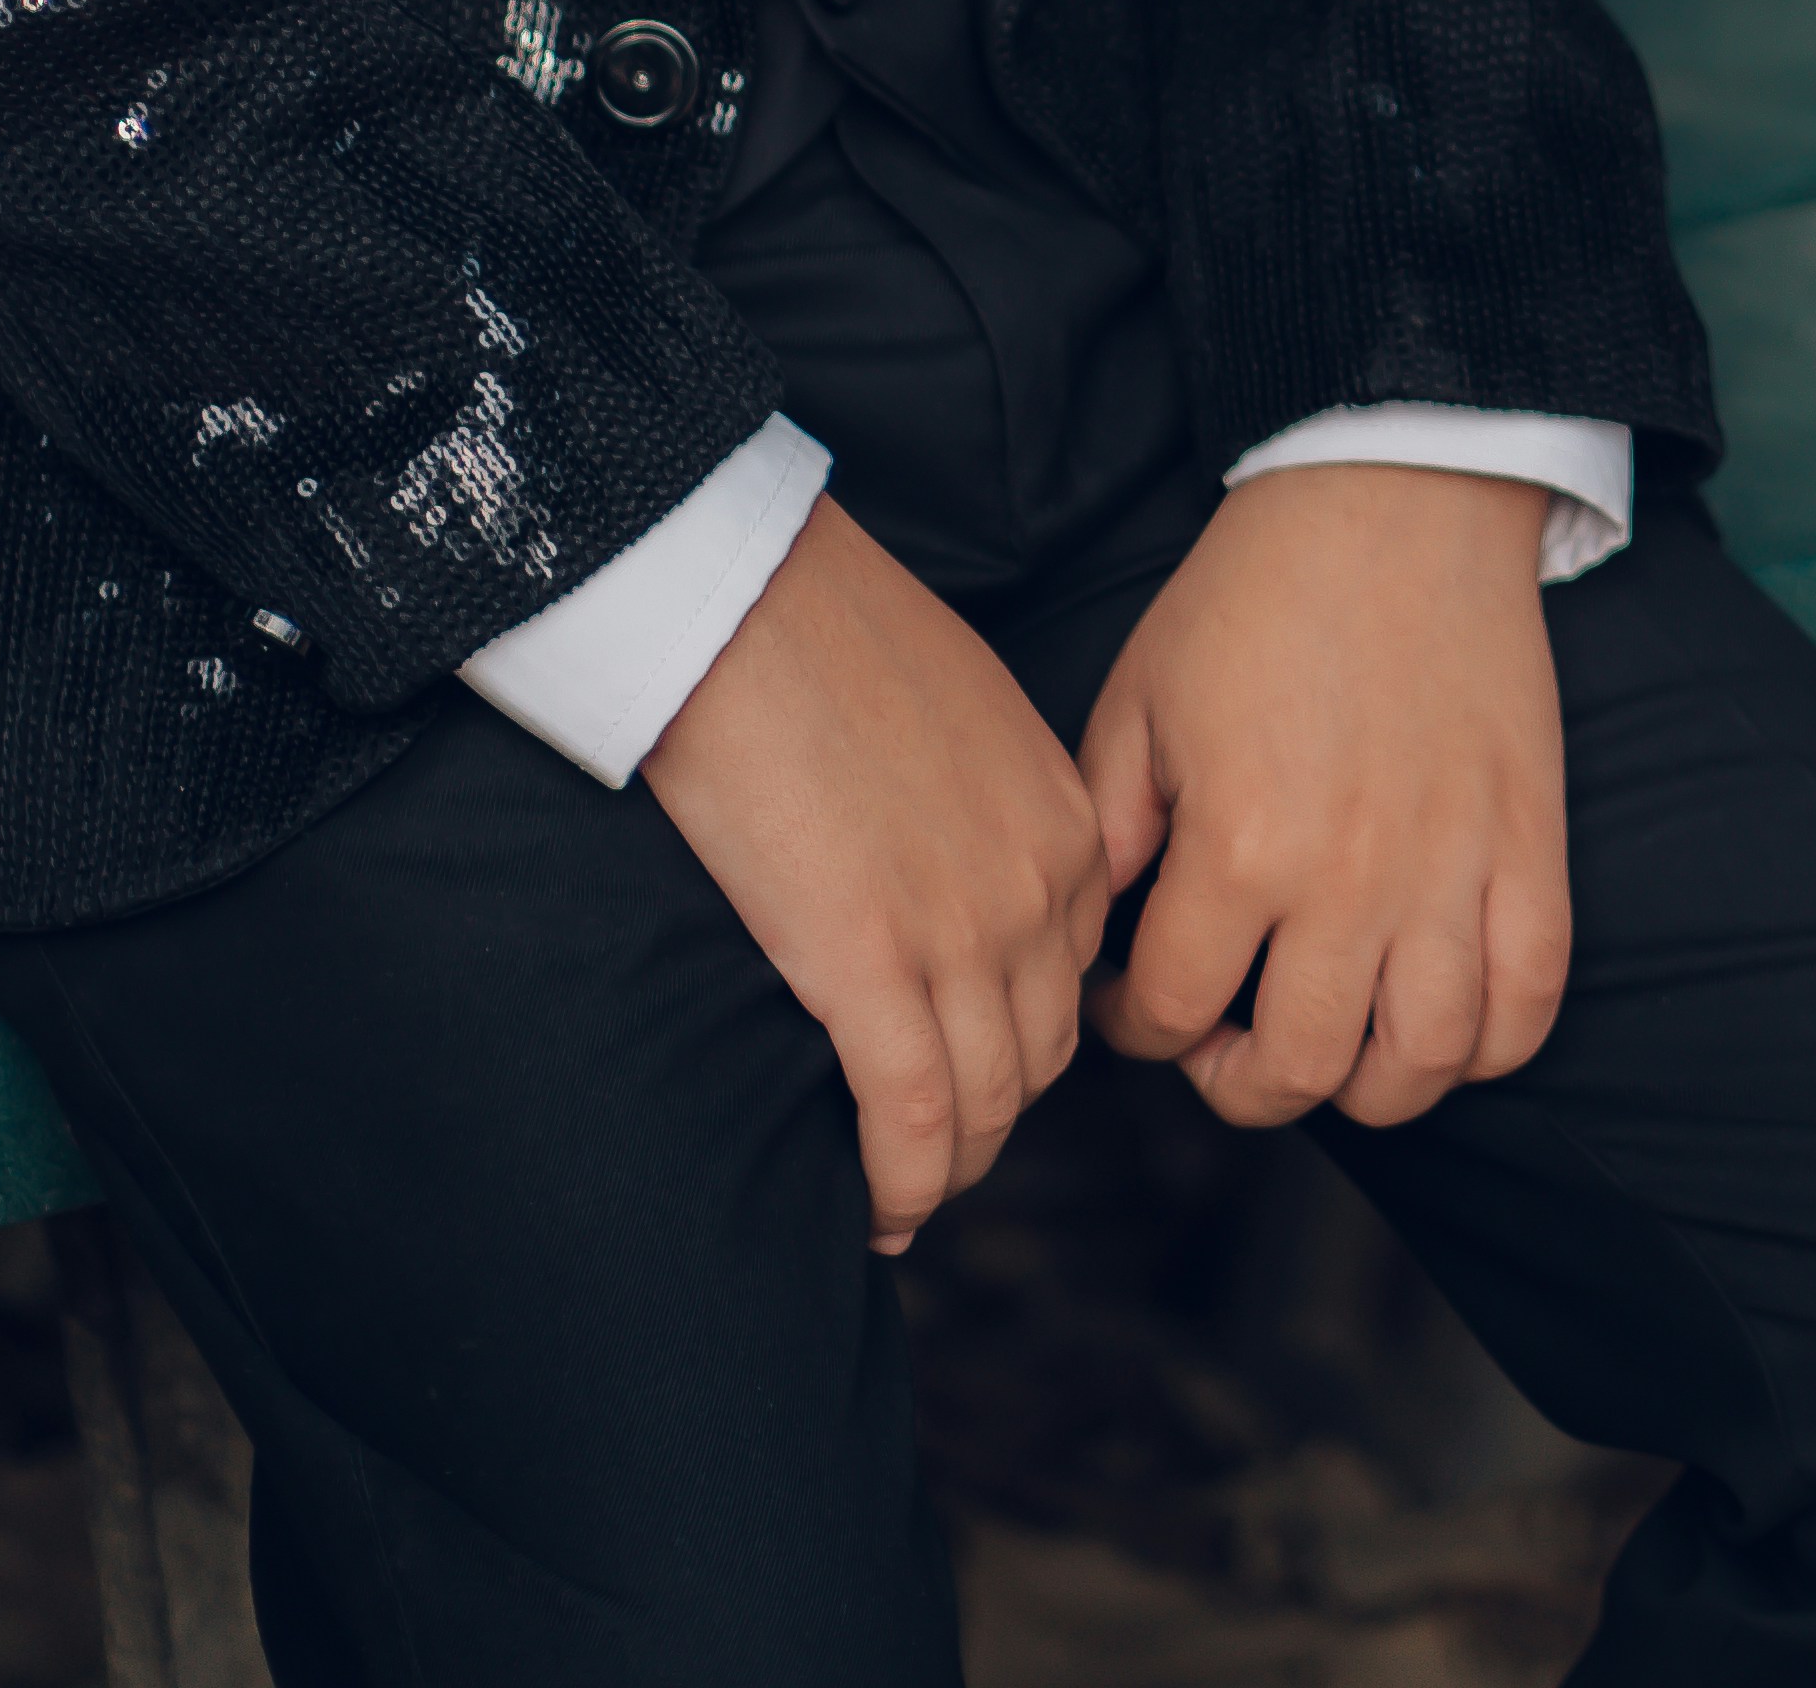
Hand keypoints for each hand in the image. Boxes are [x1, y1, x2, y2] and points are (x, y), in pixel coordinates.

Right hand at [641, 492, 1115, 1247]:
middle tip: (934, 1147)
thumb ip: (989, 804)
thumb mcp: (963, 712)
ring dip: (949, 1166)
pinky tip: (878, 1215)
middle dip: (991, 1116)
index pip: (1072, 976)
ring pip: (985, 1104)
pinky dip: (902, 1185)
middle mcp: (1040, 885)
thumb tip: (952, 867)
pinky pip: (911, 1120)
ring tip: (904, 1193)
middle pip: (1039, 1055)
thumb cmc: (826, 634)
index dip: (1020, 1036)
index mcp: (1064, 820)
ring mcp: (964, 933)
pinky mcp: (872, 968)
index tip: (973, 1067)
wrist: (743, 601)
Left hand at [1080, 464, 1573, 1135]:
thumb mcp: (1140, 698)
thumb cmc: (1255, 593)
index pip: (1170, 1011)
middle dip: (1236, 1083)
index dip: (1132, 1027)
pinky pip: (1526, 1007)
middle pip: (1297, 1070)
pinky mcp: (1529, 850)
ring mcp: (1453, 872)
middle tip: (1220, 1040)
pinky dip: (1483, 1048)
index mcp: (1239, 845)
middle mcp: (1350, 881)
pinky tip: (1432, 1019)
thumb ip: (1108, 832)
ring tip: (1328, 1040)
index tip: (1131, 1002)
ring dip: (1362, 1089)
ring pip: (1419, 1067)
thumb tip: (1098, 942)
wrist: (1392, 494)